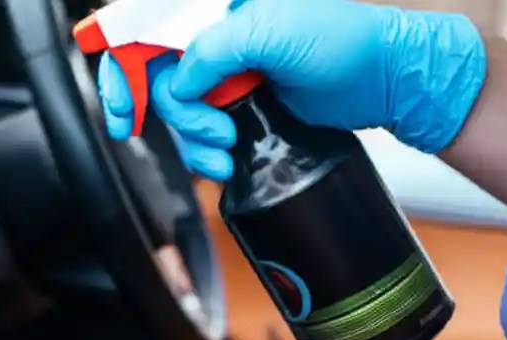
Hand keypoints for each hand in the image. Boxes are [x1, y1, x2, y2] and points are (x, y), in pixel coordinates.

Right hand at [98, 0, 486, 178]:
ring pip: (174, 105)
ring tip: (225, 145)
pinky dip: (203, 149)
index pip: (146, 19)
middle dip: (157, 105)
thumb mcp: (273, 34)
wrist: (388, 82)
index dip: (120, 56)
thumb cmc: (347, 42)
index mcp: (218, 4)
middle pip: (150, 68)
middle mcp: (215, 30)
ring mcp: (225, 67)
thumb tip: (177, 82)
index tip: (118, 96)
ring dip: (190, 134)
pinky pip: (198, 127)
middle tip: (138, 129)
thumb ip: (213, 51)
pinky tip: (224, 158)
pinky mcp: (236, 101)